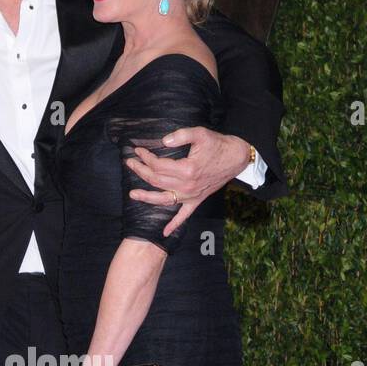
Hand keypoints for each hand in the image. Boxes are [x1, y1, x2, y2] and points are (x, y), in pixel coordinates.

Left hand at [126, 128, 253, 236]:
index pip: (158, 165)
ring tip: (132, 194)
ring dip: (147, 197)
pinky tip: (164, 231)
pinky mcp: (196, 200)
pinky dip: (174, 224)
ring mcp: (191, 196)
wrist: (236, 158)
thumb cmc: (218, 145)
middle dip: (141, 171)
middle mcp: (187, 186)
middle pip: (156, 181)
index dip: (146, 157)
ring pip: (163, 199)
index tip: (138, 150)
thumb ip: (181, 135)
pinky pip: (184, 215)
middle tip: (130, 163)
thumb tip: (163, 141)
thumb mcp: (200, 133)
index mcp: (187, 169)